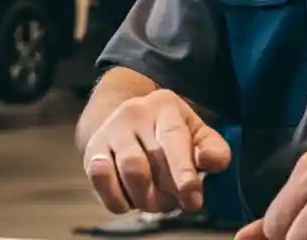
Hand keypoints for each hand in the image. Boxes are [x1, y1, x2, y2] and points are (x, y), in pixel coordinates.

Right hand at [81, 89, 231, 214]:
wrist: (127, 123)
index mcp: (164, 106)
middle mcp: (134, 113)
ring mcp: (110, 131)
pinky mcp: (92, 150)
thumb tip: (212, 161)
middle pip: (151, 160)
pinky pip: (101, 180)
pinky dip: (118, 199)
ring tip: (154, 200)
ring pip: (129, 171)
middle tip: (174, 200)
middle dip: (167, 191)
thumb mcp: (197, 135)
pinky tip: (130, 199)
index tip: (193, 201)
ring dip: (145, 197)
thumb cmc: (170, 135)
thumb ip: (213, 149)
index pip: (173, 139)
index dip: (184, 173)